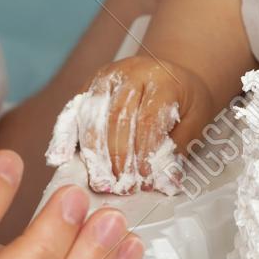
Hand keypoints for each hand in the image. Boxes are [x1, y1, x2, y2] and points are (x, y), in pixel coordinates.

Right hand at [47, 55, 208, 194]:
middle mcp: (131, 73)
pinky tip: (60, 158)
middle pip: (116, 118)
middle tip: (120, 185)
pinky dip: (63, 135)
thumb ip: (180, 147)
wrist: (173, 73)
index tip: (144, 179)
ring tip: (100, 180)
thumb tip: (168, 181)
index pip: (147, 119)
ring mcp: (106, 76)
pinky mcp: (89, 84)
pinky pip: (72, 110)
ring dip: (92, 153)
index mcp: (162, 79)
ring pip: (91, 115)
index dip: (143, 153)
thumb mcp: (197, 117)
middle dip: (117, 157)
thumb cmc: (185, 99)